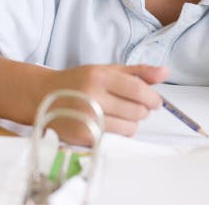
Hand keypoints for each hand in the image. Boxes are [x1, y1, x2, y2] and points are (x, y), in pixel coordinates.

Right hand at [40, 64, 167, 143]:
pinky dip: (115, 132)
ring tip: (115, 114)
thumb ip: (137, 71)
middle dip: (140, 110)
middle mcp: (92, 96)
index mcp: (99, 76)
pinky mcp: (83, 136)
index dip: (152, 98)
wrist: (42, 95)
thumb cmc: (78, 81)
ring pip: (130, 128)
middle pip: (137, 111)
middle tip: (129, 106)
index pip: (138, 89)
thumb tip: (165, 72)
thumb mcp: (105, 69)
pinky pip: (115, 138)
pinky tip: (104, 123)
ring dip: (129, 123)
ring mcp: (87, 117)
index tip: (154, 100)